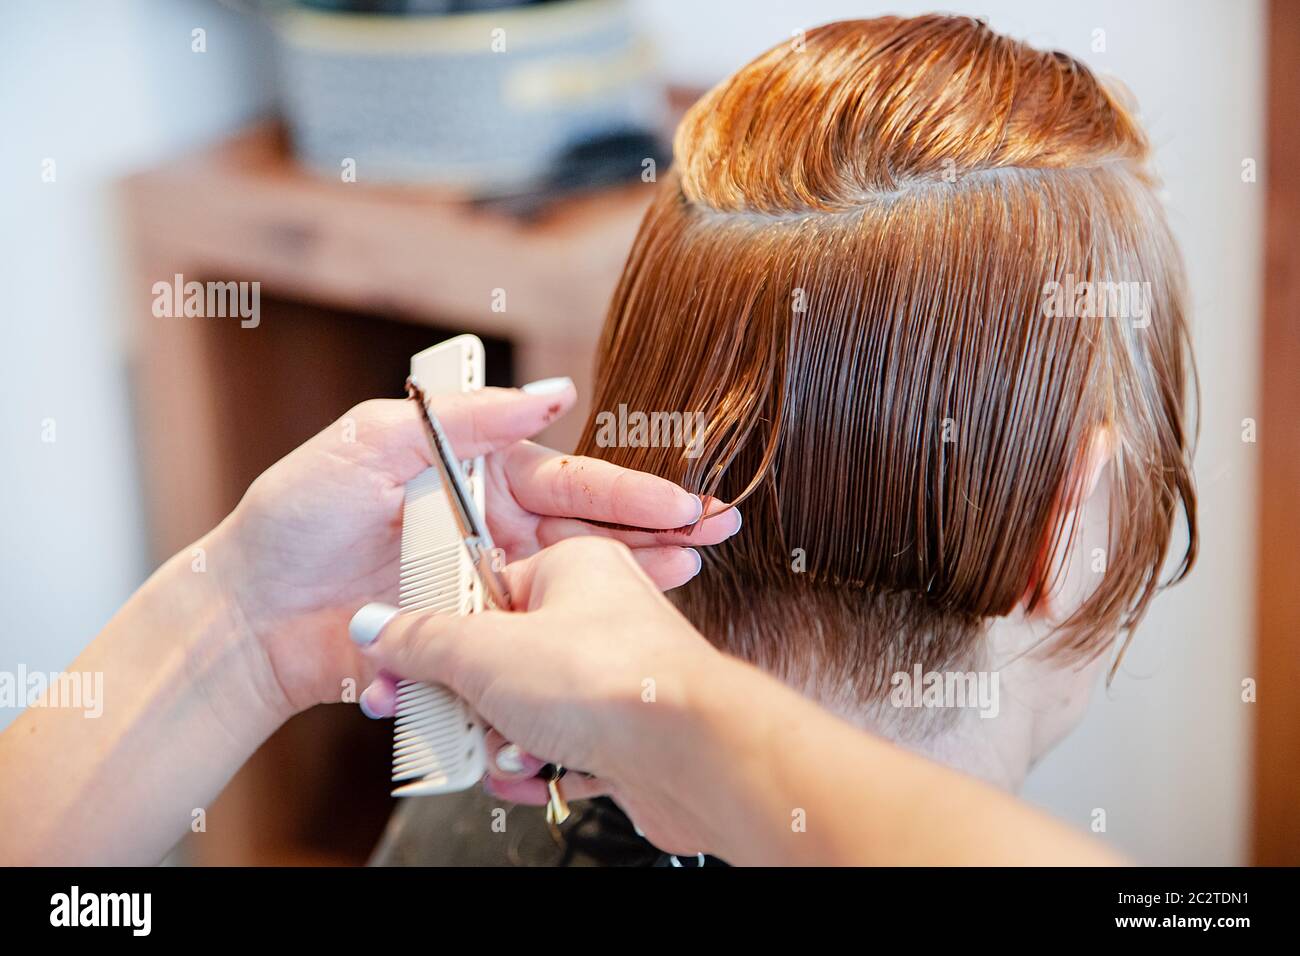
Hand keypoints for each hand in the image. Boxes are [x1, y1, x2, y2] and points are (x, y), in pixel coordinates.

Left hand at [207, 381, 741, 716]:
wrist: (247, 613)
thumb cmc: (297, 515)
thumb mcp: (372, 441)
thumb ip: (464, 421)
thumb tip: (553, 390)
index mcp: (477, 480)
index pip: (568, 483)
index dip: (628, 492)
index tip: (681, 502)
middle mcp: (491, 535)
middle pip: (588, 536)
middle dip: (655, 533)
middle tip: (715, 532)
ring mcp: (485, 593)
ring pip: (572, 590)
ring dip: (634, 584)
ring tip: (688, 575)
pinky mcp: (469, 645)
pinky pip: (525, 643)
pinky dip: (569, 641)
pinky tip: (619, 633)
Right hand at [352, 536, 737, 855]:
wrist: (696, 754)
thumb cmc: (616, 680)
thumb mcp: (487, 652)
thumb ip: (423, 640)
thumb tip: (378, 627)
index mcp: (571, 568)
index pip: (482, 591)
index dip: (434, 634)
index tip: (400, 664)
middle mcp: (598, 615)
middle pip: (499, 656)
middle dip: (465, 701)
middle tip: (435, 718)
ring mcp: (612, 676)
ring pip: (527, 709)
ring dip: (503, 740)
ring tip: (508, 752)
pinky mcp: (623, 732)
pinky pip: (560, 748)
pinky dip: (541, 766)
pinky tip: (537, 776)